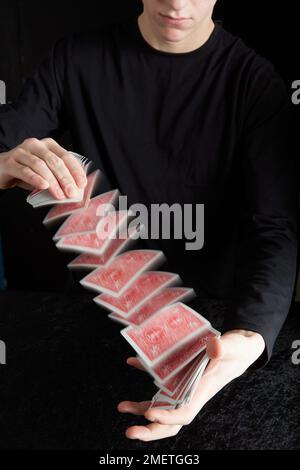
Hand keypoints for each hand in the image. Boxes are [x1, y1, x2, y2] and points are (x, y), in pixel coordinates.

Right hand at [0, 137, 86, 197]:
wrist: (0, 169)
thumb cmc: (26, 171)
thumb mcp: (45, 172)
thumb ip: (58, 177)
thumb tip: (74, 189)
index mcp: (48, 145)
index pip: (66, 156)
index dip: (75, 170)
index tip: (81, 184)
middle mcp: (35, 145)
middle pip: (54, 161)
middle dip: (65, 178)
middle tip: (71, 192)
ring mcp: (22, 152)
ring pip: (41, 165)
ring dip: (52, 182)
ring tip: (59, 194)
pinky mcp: (10, 162)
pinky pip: (25, 171)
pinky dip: (36, 179)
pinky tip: (43, 186)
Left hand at [117, 329, 264, 441]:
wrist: (238, 350)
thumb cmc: (237, 351)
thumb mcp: (233, 347)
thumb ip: (224, 348)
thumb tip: (213, 346)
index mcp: (203, 391)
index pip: (185, 413)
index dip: (168, 417)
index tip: (150, 415)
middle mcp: (191, 394)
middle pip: (170, 421)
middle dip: (150, 430)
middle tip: (130, 432)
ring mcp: (184, 387)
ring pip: (161, 406)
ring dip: (141, 409)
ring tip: (122, 407)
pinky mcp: (179, 376)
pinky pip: (159, 382)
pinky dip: (145, 374)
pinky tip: (132, 362)